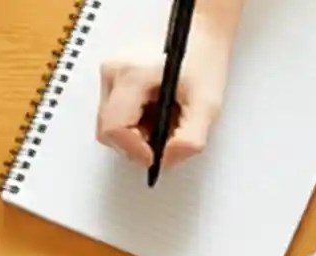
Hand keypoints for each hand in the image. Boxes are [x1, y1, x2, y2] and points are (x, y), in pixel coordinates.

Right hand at [96, 12, 237, 169]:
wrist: (199, 34)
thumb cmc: (203, 60)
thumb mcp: (206, 105)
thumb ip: (189, 140)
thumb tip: (165, 161)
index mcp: (132, 75)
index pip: (115, 128)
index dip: (134, 150)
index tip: (155, 157)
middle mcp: (113, 72)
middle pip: (108, 130)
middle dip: (136, 143)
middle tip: (165, 137)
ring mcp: (109, 73)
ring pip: (110, 125)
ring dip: (136, 134)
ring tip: (164, 120)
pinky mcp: (112, 78)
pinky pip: (114, 114)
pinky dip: (135, 123)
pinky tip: (156, 112)